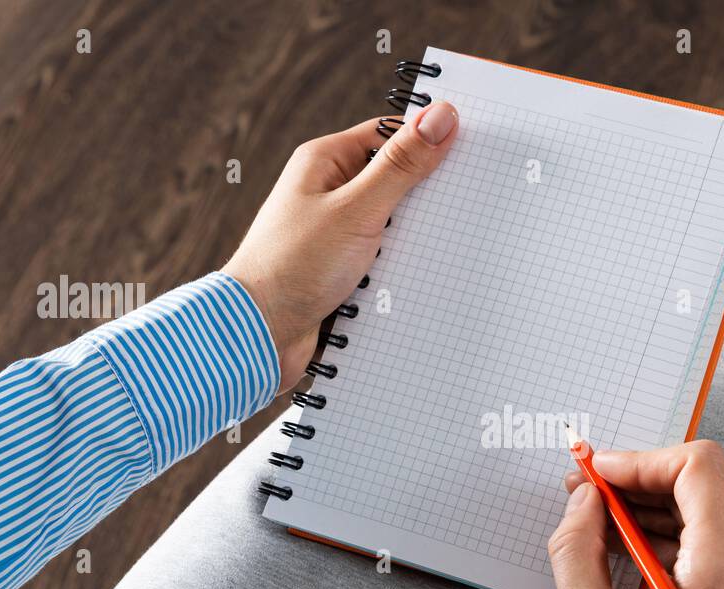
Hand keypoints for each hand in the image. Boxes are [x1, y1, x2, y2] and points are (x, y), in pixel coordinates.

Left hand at [223, 102, 458, 389]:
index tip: (469, 149)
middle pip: (394, 181)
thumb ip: (402, 166)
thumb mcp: (357, 210)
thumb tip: (441, 116)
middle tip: (462, 205)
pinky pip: (383, 262)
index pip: (389, 134)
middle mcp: (327, 193)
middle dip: (425, 197)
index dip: (427, 140)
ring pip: (392, 226)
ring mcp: (333, 234)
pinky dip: (399, 271)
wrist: (255, 336)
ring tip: (439, 251)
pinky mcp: (340, 271)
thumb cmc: (293, 266)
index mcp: (325, 163)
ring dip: (413, 241)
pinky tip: (418, 282)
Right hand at [547, 440, 723, 588]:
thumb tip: (584, 501)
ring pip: (709, 526)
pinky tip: (628, 565)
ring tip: (597, 534)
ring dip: (653, 519)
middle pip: (703, 494)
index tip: (597, 474)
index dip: (641, 460)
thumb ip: (577, 548)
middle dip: (639, 488)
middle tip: (584, 497)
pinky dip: (673, 550)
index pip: (698, 469)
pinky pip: (717, 559)